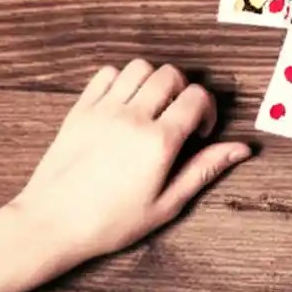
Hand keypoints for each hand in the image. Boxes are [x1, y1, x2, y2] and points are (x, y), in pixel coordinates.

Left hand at [9, 60, 251, 262]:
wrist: (51, 224)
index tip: (200, 133)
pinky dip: (121, 80)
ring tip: (151, 108)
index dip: (207, 110)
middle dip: (183, 91)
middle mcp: (132, 118)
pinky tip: (123, 105)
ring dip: (153, 81)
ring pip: (140, 67)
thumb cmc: (110, 223)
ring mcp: (103, 110)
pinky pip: (106, 74)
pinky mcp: (80, 109)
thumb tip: (241, 149)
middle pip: (171, 74)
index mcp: (158, 143)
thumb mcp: (166, 204)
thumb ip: (204, 170)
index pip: (197, 97)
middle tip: (177, 119)